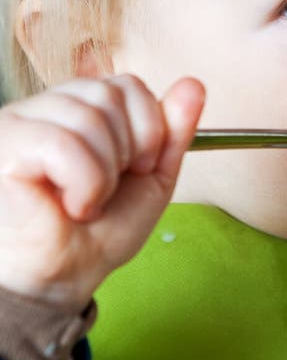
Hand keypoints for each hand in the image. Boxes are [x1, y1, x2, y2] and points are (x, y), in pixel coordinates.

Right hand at [0, 75, 204, 311]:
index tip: (140, 168)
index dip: (149, 129)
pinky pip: (62, 144)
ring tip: (89, 200)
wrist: (69, 275)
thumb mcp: (155, 174)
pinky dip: (84, 182)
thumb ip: (174, 129)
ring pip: (89, 118)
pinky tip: (73, 205)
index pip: (128, 84)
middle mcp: (45, 104)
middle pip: (110, 95)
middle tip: (109, 189)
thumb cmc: (102, 228)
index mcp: (80, 105)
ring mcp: (18, 120)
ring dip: (105, 172)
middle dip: (128, 151)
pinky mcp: (4, 144)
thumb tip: (194, 84)